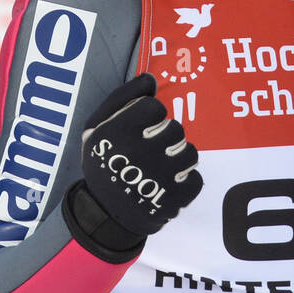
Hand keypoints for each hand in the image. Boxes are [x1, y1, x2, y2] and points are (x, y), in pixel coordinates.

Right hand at [79, 73, 202, 237]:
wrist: (103, 214)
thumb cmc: (103, 163)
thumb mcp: (97, 127)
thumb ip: (122, 97)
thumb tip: (151, 78)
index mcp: (119, 133)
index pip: (154, 107)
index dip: (150, 116)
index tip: (141, 128)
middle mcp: (140, 153)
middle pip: (176, 128)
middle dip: (166, 136)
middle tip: (152, 149)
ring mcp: (159, 178)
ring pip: (190, 152)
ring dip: (179, 158)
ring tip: (161, 166)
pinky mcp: (174, 200)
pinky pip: (196, 179)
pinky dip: (185, 182)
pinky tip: (168, 183)